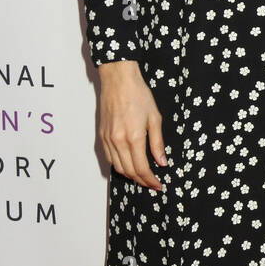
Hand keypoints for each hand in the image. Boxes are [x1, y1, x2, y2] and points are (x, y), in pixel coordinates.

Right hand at [97, 60, 166, 188]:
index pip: (141, 169)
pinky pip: (109, 157)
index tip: (158, 185)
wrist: (118, 80)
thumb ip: (157, 143)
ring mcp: (108, 139)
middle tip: (152, 184)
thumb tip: (162, 162)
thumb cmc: (138, 95)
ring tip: (142, 177)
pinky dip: (119, 166)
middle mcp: (118, 141)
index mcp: (133, 137)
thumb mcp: (155, 118)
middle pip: (129, 171)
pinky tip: (128, 165)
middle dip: (141, 181)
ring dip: (130, 175)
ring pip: (117, 167)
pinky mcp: (102, 135)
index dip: (150, 180)